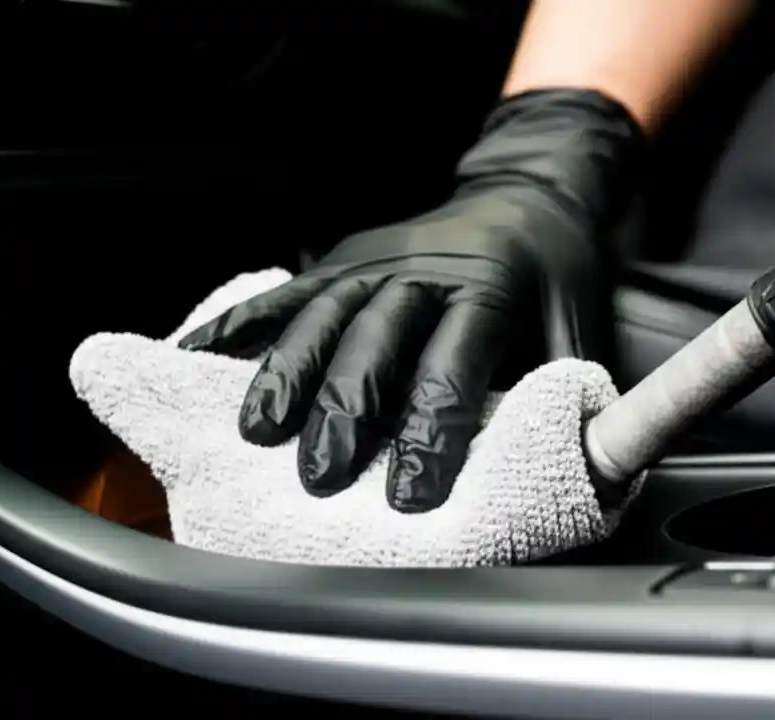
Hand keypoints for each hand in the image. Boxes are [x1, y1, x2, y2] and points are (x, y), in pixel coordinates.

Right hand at [179, 90, 642, 510]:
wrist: (529, 193)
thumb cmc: (557, 272)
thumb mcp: (581, 324)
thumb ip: (564, 389)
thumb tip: (554, 462)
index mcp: (488, 287)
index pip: (452, 367)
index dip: (430, 433)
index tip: (412, 494)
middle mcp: (420, 270)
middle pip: (373, 345)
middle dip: (344, 415)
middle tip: (321, 480)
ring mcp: (371, 261)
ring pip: (318, 318)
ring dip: (284, 377)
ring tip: (256, 434)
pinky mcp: (338, 261)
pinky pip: (282, 294)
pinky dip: (235, 326)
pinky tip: (193, 358)